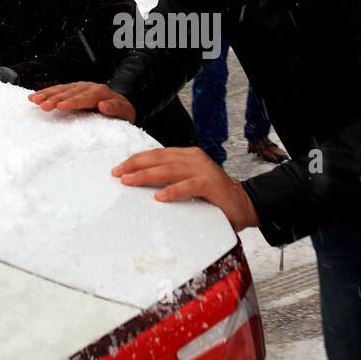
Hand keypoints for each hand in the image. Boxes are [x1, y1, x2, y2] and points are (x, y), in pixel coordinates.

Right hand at [28, 82, 135, 122]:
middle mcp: (89, 87)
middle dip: (55, 98)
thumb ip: (116, 109)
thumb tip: (104, 105)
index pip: (85, 98)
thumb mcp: (125, 113)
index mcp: (101, 93)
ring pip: (61, 90)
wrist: (120, 107)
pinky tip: (35, 96)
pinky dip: (46, 92)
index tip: (60, 106)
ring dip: (47, 94)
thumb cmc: (121, 113)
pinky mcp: (73, 89)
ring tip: (35, 100)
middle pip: (70, 93)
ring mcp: (80, 87)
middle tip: (43, 105)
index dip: (72, 102)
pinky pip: (58, 89)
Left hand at [112, 147, 258, 232]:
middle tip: (117, 174)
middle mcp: (193, 158)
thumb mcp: (187, 182)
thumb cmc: (211, 196)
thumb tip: (139, 184)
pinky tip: (159, 197)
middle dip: (135, 166)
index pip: (156, 155)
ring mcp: (203, 169)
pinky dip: (173, 191)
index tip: (118, 169)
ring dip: (147, 175)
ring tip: (130, 182)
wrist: (242, 204)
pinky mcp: (211, 184)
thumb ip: (170, 179)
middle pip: (158, 159)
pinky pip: (188, 185)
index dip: (136, 160)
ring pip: (169, 170)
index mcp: (186, 156)